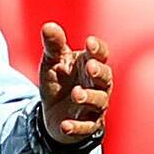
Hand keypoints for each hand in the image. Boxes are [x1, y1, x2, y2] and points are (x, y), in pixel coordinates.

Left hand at [38, 22, 112, 144]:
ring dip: (89, 97)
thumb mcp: (53, 62)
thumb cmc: (59, 81)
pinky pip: (86, 127)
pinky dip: (77, 126)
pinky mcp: (87, 125)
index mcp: (90, 64)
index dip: (98, 49)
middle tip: (89, 67)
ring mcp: (95, 106)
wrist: (53, 113)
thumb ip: (53, 45)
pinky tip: (65, 125)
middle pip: (105, 77)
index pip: (100, 55)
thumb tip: (48, 26)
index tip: (89, 42)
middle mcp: (97, 84)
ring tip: (76, 94)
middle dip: (99, 72)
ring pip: (99, 101)